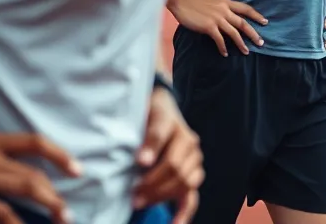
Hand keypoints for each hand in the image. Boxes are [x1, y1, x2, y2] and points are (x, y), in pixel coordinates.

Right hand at [0, 129, 80, 223]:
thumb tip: (8, 160)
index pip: (35, 142)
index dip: (60, 155)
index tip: (77, 170)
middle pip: (34, 172)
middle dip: (55, 193)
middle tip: (68, 210)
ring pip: (25, 187)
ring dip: (49, 203)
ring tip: (62, 217)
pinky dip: (15, 222)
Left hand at [133, 86, 201, 223]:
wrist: (161, 113)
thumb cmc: (144, 118)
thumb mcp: (136, 117)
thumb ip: (135, 133)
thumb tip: (141, 160)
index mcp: (169, 120)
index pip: (160, 133)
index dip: (152, 148)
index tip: (140, 161)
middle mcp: (187, 139)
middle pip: (174, 164)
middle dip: (152, 182)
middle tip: (132, 194)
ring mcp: (193, 158)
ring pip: (184, 181)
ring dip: (161, 195)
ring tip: (139, 202)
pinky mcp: (193, 175)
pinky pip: (192, 196)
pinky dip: (184, 213)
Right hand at [169, 0, 266, 56]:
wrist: (182, 1)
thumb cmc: (195, 1)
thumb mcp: (214, 0)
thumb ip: (223, 7)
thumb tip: (229, 16)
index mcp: (227, 2)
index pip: (246, 8)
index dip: (257, 15)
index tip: (265, 22)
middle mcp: (225, 10)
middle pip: (243, 23)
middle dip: (253, 33)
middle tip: (261, 42)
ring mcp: (217, 19)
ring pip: (234, 33)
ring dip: (241, 43)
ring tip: (246, 51)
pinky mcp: (209, 27)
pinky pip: (219, 39)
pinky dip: (223, 47)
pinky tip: (225, 53)